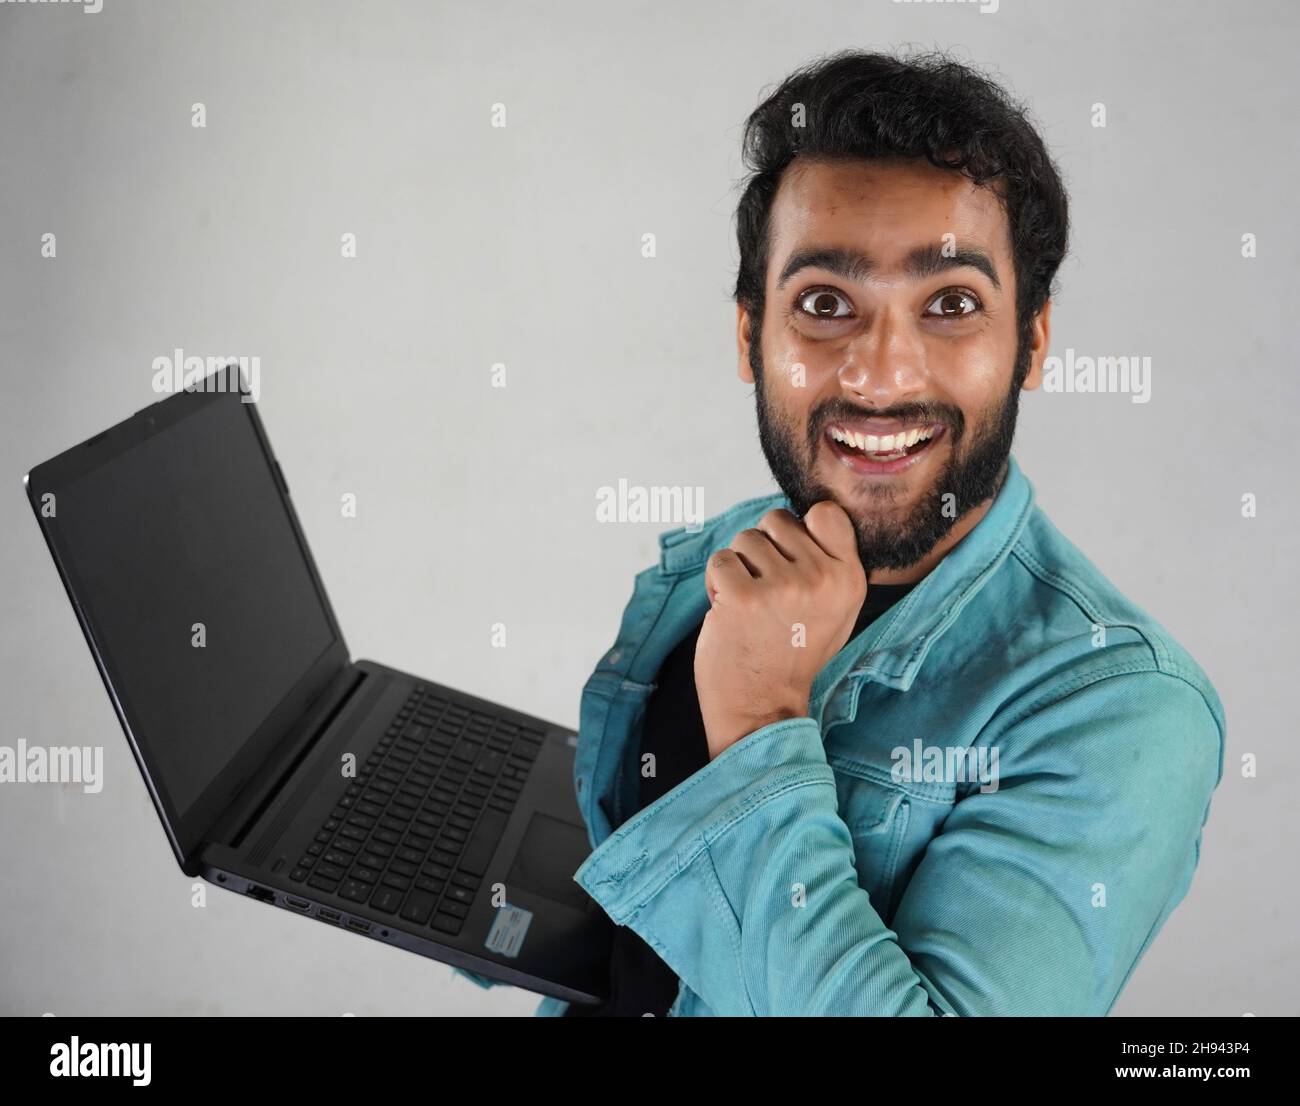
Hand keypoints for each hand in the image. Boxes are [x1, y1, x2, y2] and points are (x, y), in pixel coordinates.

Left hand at [694, 501, 866, 759]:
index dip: (799, 529)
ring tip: (749, 606)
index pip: (826, 512)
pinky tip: (729, 612)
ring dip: (738, 568)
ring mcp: (782, 588)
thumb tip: (804, 517)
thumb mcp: (836, 610)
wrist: (764, 709)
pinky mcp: (743, 598)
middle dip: (762, 550)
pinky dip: (716, 583)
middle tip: (766, 593)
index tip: (791, 559)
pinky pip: (720, 561)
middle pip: (776, 520)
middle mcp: (821, 579)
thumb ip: (827, 563)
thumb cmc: (793, 655)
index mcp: (849, 578)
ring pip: (745, 540)